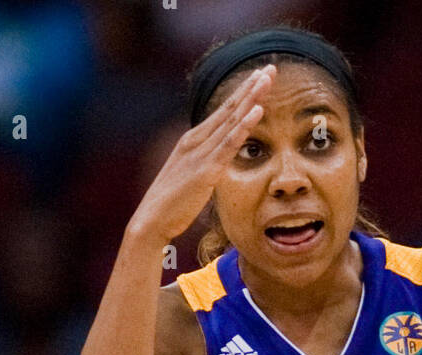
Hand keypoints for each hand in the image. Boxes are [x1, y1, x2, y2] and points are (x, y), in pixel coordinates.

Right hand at [128, 65, 276, 245]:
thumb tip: (218, 164)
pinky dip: (244, 126)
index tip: (258, 78)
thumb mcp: (189, 177)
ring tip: (266, 78)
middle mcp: (196, 140)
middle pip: (228, 108)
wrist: (152, 218)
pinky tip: (258, 110)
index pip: (222, 112)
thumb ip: (204, 165)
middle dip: (250, 87)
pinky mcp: (206, 170)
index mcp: (192, 140)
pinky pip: (229, 144)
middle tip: (269, 68)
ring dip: (251, 97)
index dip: (242, 94)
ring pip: (231, 120)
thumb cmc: (171, 204)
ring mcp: (201, 153)